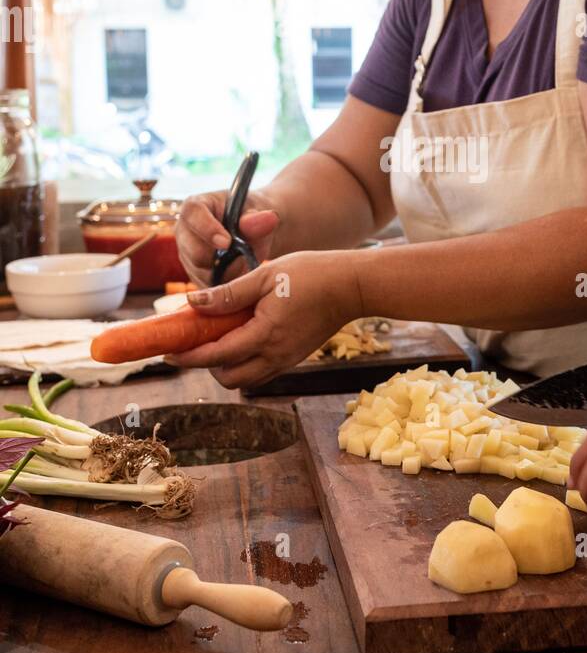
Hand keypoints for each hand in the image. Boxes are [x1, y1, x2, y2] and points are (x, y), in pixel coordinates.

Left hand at [168, 249, 362, 387]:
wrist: (353, 286)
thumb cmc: (312, 273)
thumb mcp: (266, 275)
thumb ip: (228, 294)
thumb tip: (192, 302)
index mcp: (266, 334)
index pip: (216, 356)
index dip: (189, 356)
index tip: (168, 350)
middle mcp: (276, 355)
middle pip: (229, 378)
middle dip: (206, 365)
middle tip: (194, 341)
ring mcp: (287, 359)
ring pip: (246, 379)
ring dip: (226, 365)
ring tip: (218, 337)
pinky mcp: (294, 357)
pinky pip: (262, 371)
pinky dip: (244, 362)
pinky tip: (241, 336)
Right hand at [176, 188, 279, 284]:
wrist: (252, 235)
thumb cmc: (250, 219)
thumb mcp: (257, 215)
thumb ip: (258, 219)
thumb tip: (269, 218)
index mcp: (195, 206)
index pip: (193, 214)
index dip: (207, 229)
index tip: (227, 243)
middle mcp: (185, 232)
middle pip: (194, 252)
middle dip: (220, 259)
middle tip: (243, 258)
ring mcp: (187, 255)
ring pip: (202, 273)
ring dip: (227, 272)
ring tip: (244, 263)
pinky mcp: (194, 275)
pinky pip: (207, 286)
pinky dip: (225, 286)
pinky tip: (239, 275)